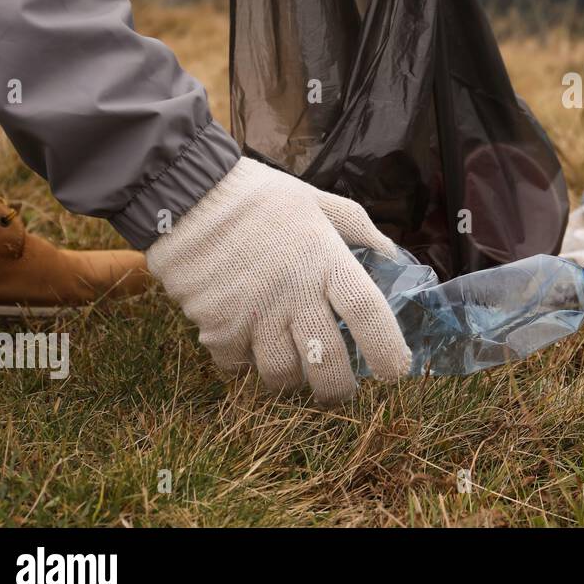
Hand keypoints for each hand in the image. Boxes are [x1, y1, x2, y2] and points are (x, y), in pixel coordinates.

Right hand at [146, 158, 411, 403]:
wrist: (188, 194)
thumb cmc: (258, 197)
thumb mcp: (316, 201)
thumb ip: (357, 227)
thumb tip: (390, 252)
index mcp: (326, 261)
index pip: (367, 313)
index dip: (387, 348)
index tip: (396, 371)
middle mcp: (295, 294)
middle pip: (327, 362)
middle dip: (338, 387)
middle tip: (340, 388)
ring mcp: (255, 315)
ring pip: (282, 374)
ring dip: (291, 378)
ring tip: (294, 367)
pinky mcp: (217, 327)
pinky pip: (238, 364)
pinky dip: (244, 362)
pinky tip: (247, 344)